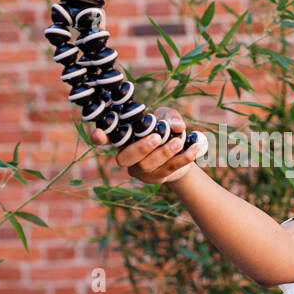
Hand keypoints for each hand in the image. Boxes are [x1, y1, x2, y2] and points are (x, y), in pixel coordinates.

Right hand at [88, 106, 207, 184]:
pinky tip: (196, 148)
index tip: (98, 134)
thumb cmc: (165, 129)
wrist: (181, 150)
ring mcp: (141, 171)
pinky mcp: (158, 177)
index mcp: (123, 139)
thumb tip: (175, 125)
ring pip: (147, 165)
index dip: (99, 137)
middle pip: (125, 158)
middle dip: (140, 148)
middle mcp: (127, 157)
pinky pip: (170, 168)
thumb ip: (169, 116)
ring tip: (179, 141)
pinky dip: (184, 157)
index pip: (106, 139)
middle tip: (157, 138)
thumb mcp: (166, 117)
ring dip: (164, 152)